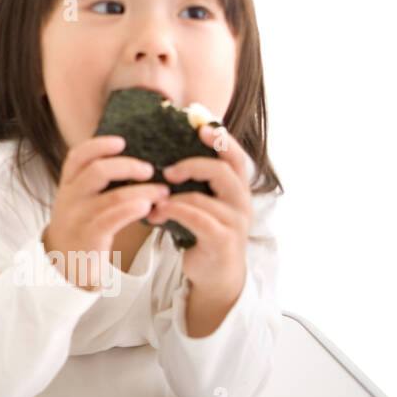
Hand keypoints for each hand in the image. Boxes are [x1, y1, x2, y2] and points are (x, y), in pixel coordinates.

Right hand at [43, 135, 171, 288]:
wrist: (66, 261)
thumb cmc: (82, 223)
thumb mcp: (81, 198)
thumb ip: (97, 180)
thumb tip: (132, 158)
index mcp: (68, 183)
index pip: (77, 156)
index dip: (99, 145)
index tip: (122, 141)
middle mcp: (70, 197)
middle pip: (96, 171)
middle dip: (128, 166)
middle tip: (150, 169)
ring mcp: (78, 217)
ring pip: (112, 196)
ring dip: (142, 191)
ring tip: (162, 192)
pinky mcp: (89, 236)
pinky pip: (112, 219)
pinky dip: (132, 209)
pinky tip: (148, 207)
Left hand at [149, 125, 251, 310]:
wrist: (215, 274)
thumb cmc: (202, 231)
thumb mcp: (201, 201)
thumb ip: (194, 179)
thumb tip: (164, 151)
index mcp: (236, 188)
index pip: (236, 155)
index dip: (220, 137)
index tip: (199, 121)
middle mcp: (241, 202)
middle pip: (224, 170)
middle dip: (193, 163)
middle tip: (167, 171)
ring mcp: (235, 222)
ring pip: (205, 196)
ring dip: (174, 195)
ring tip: (154, 198)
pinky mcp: (222, 240)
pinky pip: (196, 218)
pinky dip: (172, 211)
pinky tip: (155, 214)